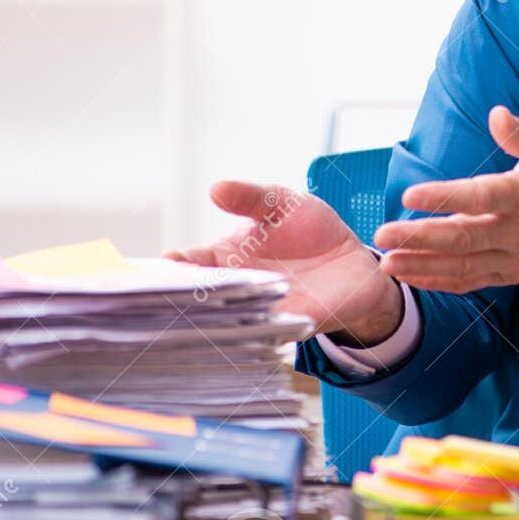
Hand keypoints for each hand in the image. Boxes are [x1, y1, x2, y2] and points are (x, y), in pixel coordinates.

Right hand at [166, 181, 404, 346]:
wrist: (354, 259)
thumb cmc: (310, 228)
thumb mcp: (281, 202)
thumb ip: (250, 197)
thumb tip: (216, 188)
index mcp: (224, 256)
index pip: (188, 264)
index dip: (172, 265)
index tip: (164, 262)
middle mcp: (237, 287)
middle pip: (201, 296)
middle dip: (186, 297)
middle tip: (175, 294)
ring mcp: (262, 308)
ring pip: (230, 319)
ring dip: (218, 319)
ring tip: (203, 315)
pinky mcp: (294, 323)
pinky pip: (272, 331)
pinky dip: (261, 330)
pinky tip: (253, 328)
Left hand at [372, 106, 518, 294]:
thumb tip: (496, 115)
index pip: (481, 196)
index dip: (445, 197)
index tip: (410, 195)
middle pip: (464, 237)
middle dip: (420, 237)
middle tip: (383, 233)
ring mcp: (515, 256)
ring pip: (463, 265)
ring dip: (423, 265)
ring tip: (388, 261)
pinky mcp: (512, 273)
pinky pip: (471, 280)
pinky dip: (440, 280)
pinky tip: (411, 275)